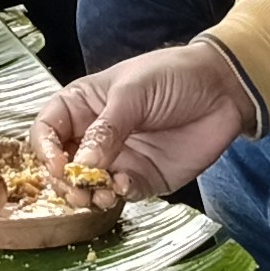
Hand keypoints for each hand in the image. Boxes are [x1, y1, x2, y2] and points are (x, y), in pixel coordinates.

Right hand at [33, 39, 256, 204]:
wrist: (223, 90)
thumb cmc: (173, 75)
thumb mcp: (133, 93)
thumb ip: (107, 128)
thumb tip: (82, 163)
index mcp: (82, 105)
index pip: (47, 130)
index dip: (45, 149)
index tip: (57, 165)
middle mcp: (94, 135)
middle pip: (63, 165)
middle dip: (65, 182)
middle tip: (78, 190)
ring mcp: (118, 158)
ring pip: (89, 185)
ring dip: (89, 194)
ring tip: (101, 194)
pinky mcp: (143, 177)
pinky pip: (122, 193)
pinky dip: (119, 194)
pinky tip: (125, 185)